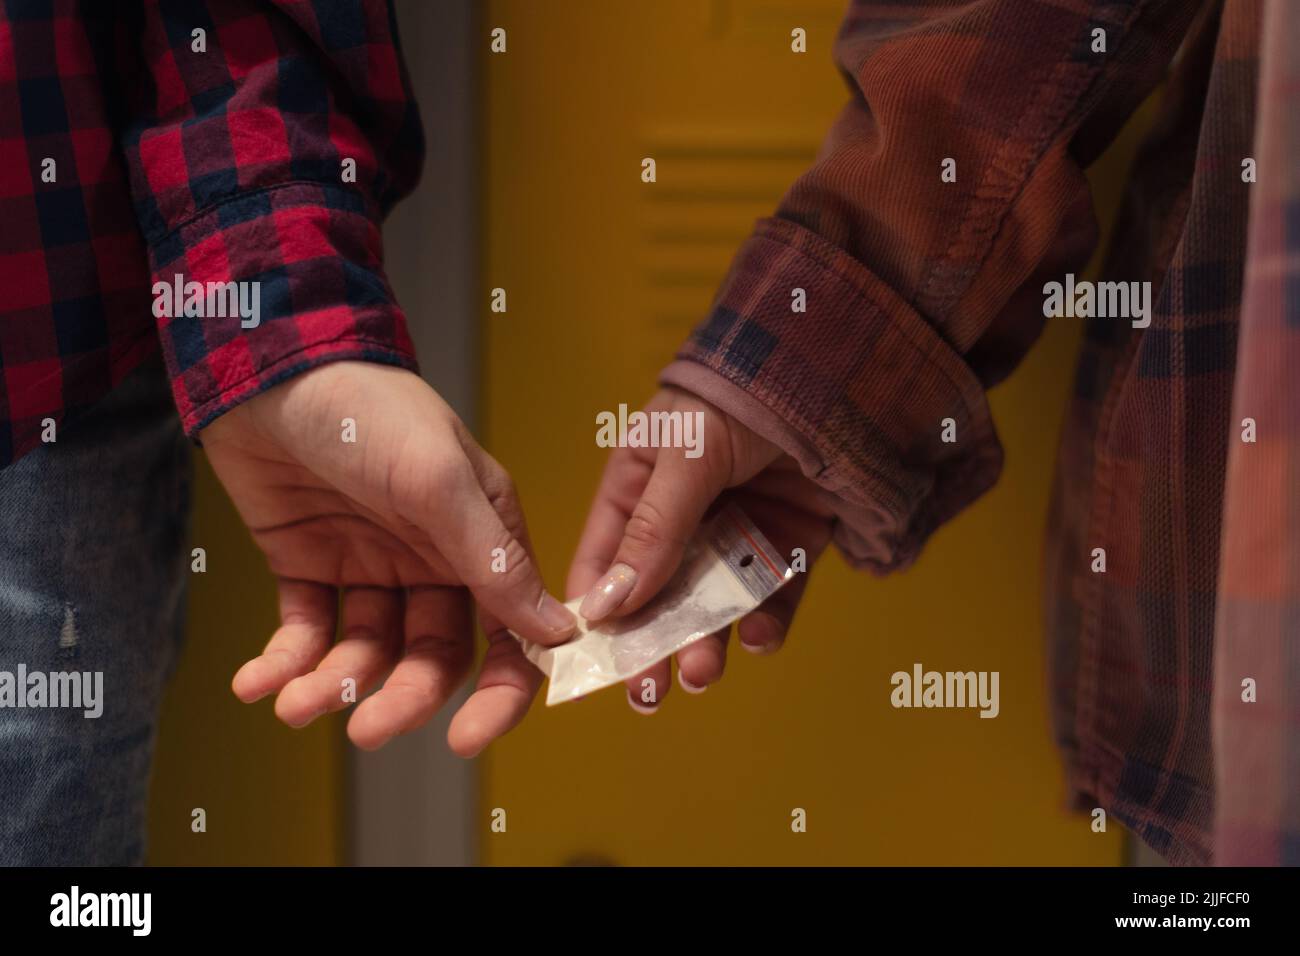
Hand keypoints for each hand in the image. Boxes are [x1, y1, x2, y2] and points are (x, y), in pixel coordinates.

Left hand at [202, 361, 575, 754]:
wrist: (268, 365)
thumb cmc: (370, 408)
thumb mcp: (438, 481)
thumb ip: (492, 560)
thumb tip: (559, 635)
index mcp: (483, 537)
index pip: (511, 631)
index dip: (500, 692)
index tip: (466, 739)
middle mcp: (434, 559)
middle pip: (435, 656)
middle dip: (402, 698)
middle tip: (363, 730)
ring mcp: (372, 565)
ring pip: (367, 653)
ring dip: (333, 686)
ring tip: (292, 703)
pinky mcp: (310, 566)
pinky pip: (306, 632)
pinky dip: (284, 664)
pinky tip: (256, 683)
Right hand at [567, 387, 834, 710]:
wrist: (839, 368)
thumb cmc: (744, 393)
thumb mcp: (686, 455)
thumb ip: (652, 530)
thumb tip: (609, 603)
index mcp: (640, 485)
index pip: (607, 559)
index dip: (597, 611)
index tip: (591, 663)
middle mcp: (685, 515)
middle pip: (660, 594)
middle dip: (652, 644)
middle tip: (647, 694)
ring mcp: (738, 531)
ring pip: (715, 603)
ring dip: (706, 643)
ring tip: (701, 674)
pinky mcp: (790, 543)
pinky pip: (772, 594)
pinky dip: (766, 621)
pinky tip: (758, 636)